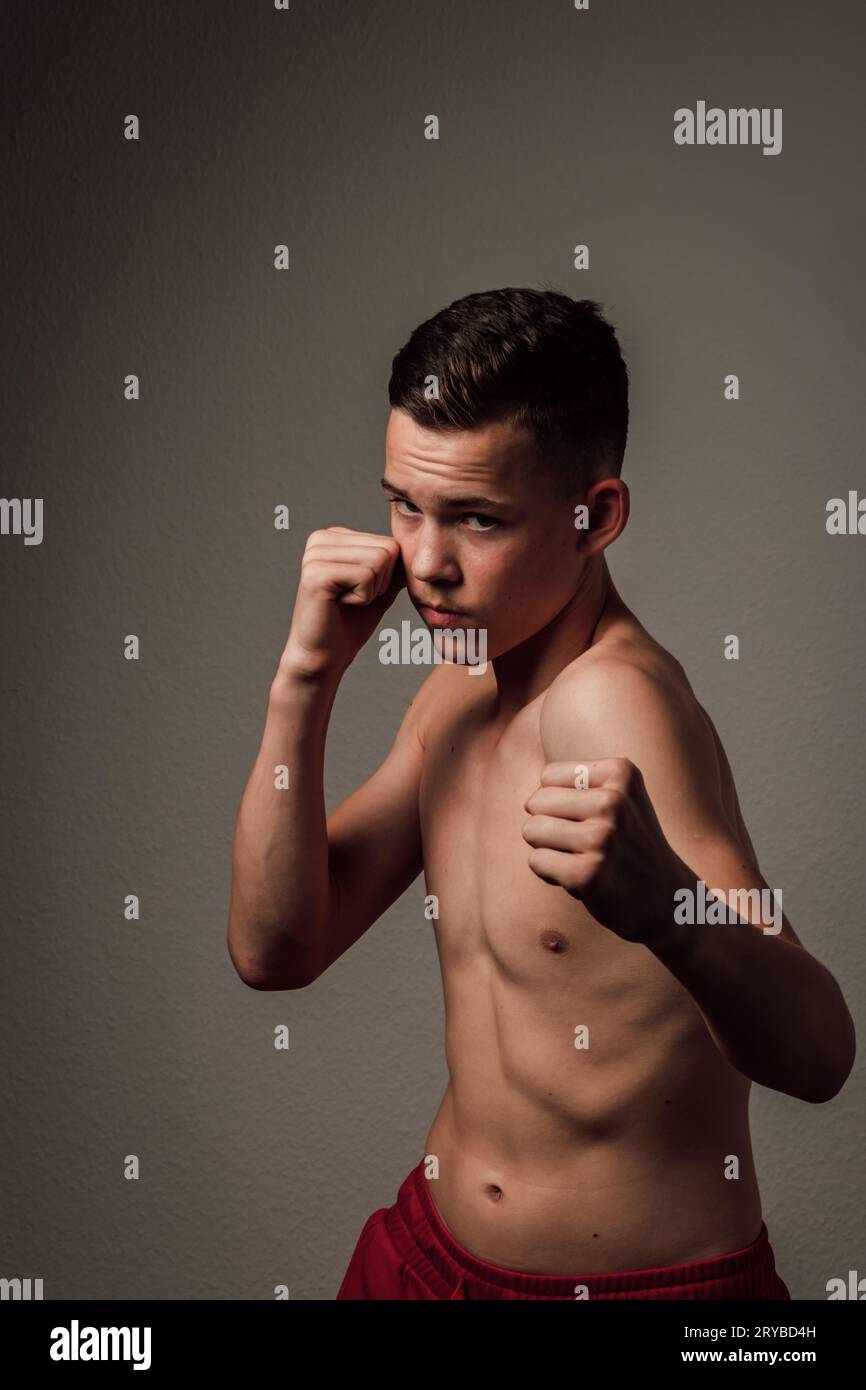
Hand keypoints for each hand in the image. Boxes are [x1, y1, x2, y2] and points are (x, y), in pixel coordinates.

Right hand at [280, 526, 404, 681]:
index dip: (387, 576)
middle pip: (387, 549)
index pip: (389, 543)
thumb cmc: (350, 623)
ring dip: (372, 591)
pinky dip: (363, 597)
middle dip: (381, 583)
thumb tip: (419, 549)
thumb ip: (396, 566)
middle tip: (353, 599)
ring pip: (379, 560)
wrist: (325, 656)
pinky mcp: (316, 572)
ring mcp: (316, 553)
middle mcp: (322, 538)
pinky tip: (340, 604)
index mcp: (334, 536)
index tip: (359, 592)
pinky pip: (366, 575)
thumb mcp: (380, 588)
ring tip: (347, 601)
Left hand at [521, 757, 685, 948]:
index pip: (548, 777)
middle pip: (536, 802)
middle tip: (581, 843)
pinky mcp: (588, 874)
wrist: (668, 898)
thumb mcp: (621, 795)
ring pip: (532, 830)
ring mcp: (602, 839)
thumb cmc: (629, 843)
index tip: (587, 819)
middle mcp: (614, 802)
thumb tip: (529, 800)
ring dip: (547, 849)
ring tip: (580, 858)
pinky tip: (580, 879)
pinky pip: (536, 861)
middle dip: (548, 824)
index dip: (558, 801)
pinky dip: (549, 873)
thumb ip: (577, 783)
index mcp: (622, 772)